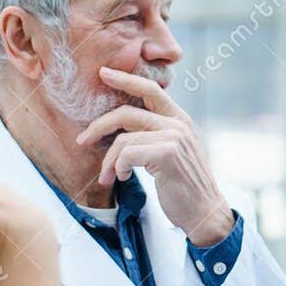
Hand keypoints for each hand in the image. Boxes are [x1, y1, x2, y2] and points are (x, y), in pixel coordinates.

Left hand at [75, 68, 233, 245]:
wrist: (203, 212)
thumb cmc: (183, 186)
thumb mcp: (172, 152)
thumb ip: (155, 134)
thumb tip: (122, 128)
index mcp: (179, 119)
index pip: (150, 88)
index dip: (125, 78)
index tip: (103, 73)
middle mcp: (178, 123)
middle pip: (127, 112)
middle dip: (99, 126)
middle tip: (82, 141)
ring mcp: (174, 137)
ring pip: (123, 138)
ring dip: (109, 161)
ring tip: (108, 177)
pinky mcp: (167, 154)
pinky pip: (128, 153)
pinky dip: (119, 167)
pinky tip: (124, 177)